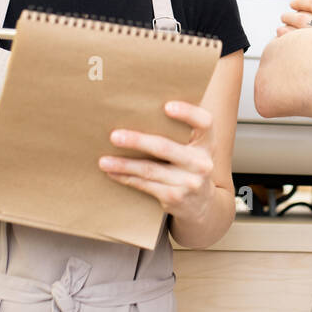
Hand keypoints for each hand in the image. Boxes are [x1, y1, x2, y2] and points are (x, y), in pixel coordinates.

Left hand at [101, 100, 216, 220]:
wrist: (202, 205)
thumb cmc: (190, 167)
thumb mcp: (195, 149)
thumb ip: (180, 133)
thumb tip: (138, 111)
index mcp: (208, 143)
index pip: (205, 123)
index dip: (188, 113)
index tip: (167, 106)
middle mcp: (202, 163)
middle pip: (166, 148)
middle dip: (137, 141)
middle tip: (114, 136)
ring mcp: (189, 182)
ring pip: (150, 169)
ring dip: (124, 164)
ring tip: (104, 160)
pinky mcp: (175, 197)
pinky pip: (145, 185)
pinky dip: (126, 178)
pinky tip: (112, 172)